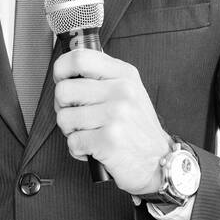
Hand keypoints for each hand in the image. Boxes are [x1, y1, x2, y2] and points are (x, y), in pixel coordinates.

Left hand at [52, 50, 170, 195]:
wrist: (158, 161)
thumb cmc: (135, 127)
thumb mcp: (127, 91)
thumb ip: (100, 76)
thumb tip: (65, 69)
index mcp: (124, 74)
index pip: (78, 58)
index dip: (61, 70)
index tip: (63, 81)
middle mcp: (122, 91)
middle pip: (64, 90)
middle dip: (64, 107)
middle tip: (79, 116)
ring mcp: (117, 115)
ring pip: (64, 118)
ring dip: (71, 131)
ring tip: (90, 133)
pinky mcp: (109, 140)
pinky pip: (72, 141)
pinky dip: (77, 149)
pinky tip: (94, 148)